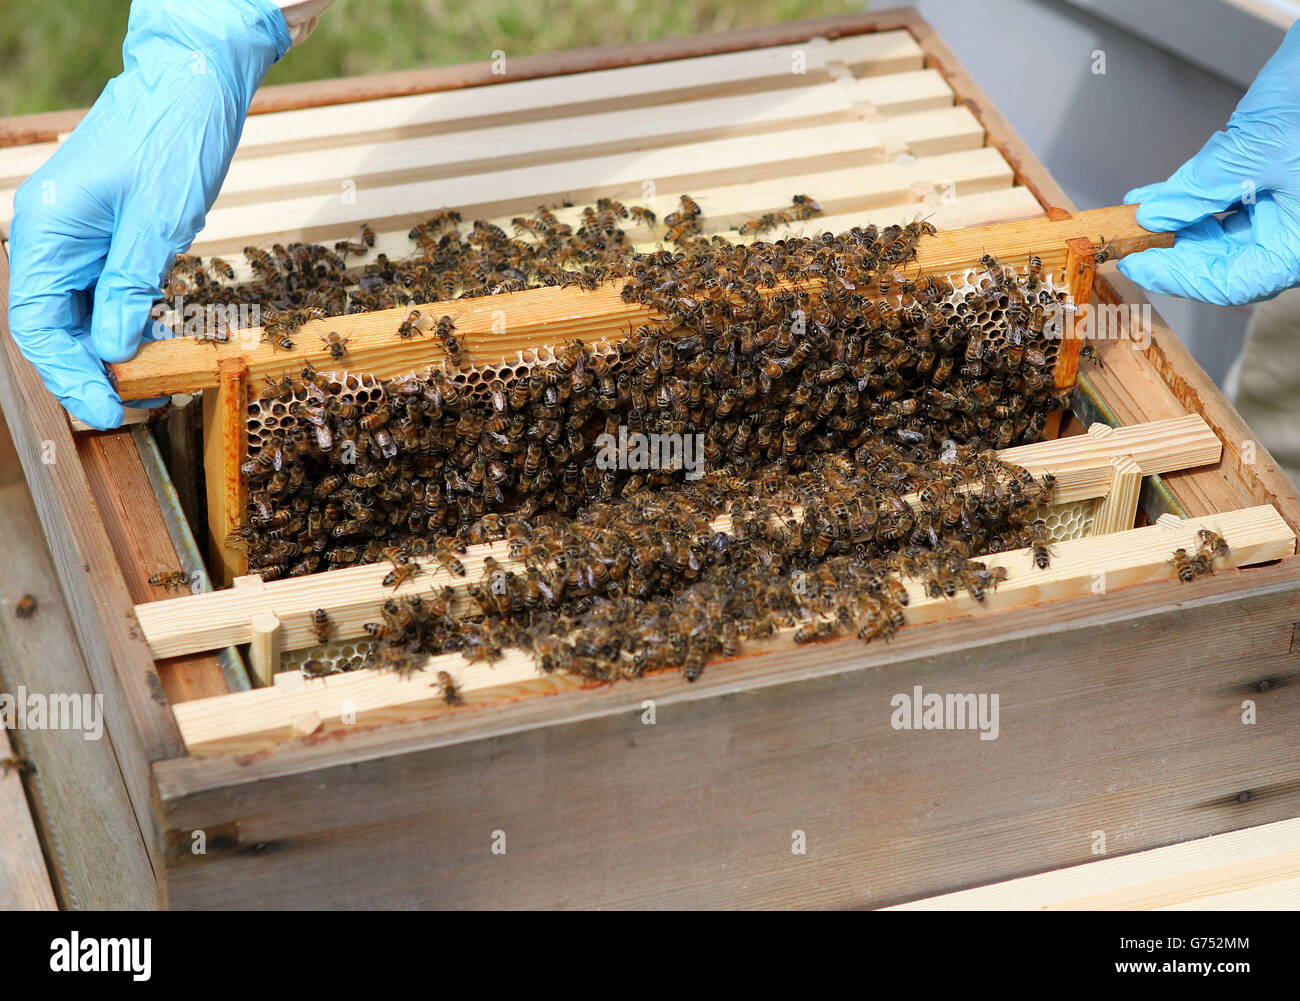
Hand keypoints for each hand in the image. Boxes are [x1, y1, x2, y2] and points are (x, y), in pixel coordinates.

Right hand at [6, 0, 289, 428]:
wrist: (194, 84)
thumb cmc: (173, 139)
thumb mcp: (157, 224)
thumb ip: (128, 288)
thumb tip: (111, 349)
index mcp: (45, 232)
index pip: (36, 324)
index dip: (69, 374)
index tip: (106, 409)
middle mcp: (50, 237)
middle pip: (54, 326)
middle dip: (92, 372)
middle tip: (137, 408)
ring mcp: (78, 237)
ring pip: (81, 314)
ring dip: (113, 355)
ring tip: (156, 389)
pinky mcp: (107, 236)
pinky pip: (107, 293)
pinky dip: (130, 324)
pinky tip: (159, 348)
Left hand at [1119, 22, 1299, 305]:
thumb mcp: (1249, 153)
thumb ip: (1199, 191)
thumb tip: (1156, 216)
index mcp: (1299, 242)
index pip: (1233, 282)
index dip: (1180, 278)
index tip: (1140, 266)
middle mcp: (1294, 230)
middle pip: (1226, 261)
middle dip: (1174, 251)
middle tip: (1132, 244)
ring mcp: (1287, 205)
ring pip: (1223, 233)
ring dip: (1178, 225)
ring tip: (1139, 217)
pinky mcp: (1276, 179)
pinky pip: (1228, 201)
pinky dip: (1192, 199)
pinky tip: (1158, 196)